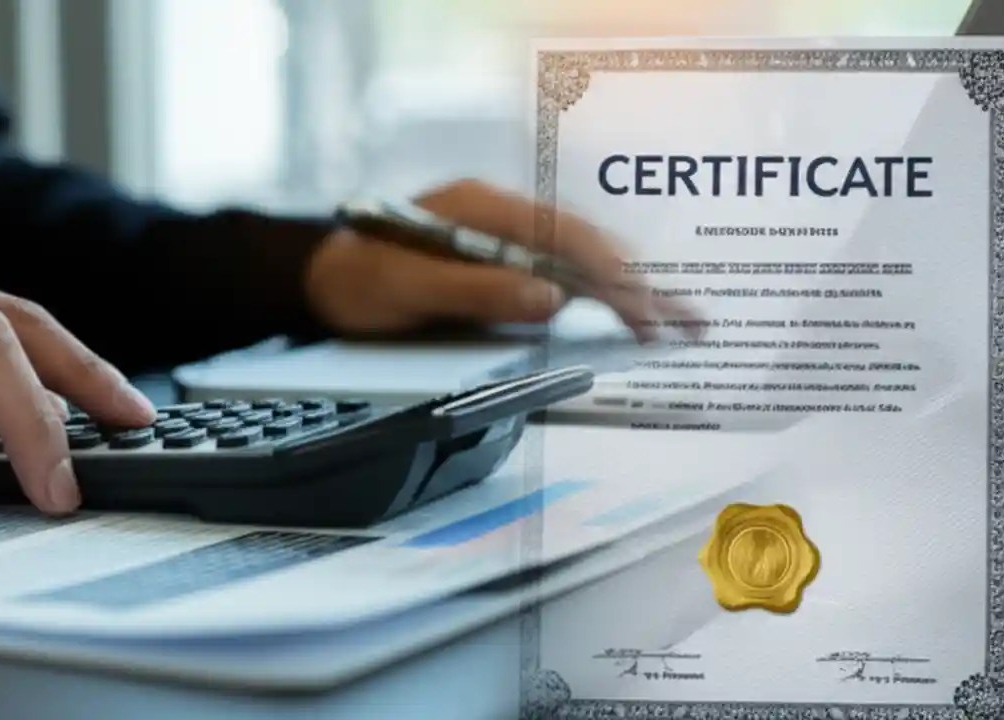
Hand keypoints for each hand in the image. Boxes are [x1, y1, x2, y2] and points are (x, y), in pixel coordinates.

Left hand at [304, 179, 698, 339]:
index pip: (562, 232)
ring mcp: (500, 237)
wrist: (319, 280)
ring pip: (576, 259)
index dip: (607, 269)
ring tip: (671, 319)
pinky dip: (594, 295)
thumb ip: (476, 291)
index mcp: (480, 206)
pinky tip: (624, 312)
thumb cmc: (356, 279)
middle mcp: (498, 215)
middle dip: (635, 280)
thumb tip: (550, 299)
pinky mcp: (498, 263)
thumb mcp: (408, 288)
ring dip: (623, 289)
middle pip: (581, 243)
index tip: (642, 303)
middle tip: (683, 318)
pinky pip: (557, 274)